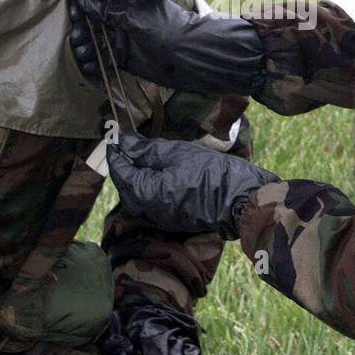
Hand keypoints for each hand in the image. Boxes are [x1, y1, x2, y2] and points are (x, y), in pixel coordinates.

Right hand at [69, 0, 265, 95]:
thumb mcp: (134, 16)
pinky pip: (104, 60)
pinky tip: (88, 64)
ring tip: (83, 51)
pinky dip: (94, 63)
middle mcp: (124, 17)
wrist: (190, 58)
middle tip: (77, 36)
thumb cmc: (167, 29)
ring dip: (86, 46)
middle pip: (93, 21)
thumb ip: (107, 9)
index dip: (82, 3)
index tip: (71, 9)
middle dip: (82, 28)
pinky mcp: (125, 58)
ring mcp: (124, 38)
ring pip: (96, 41)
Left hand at [107, 133, 278, 240]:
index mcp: (145, 194)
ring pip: (138, 195)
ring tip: (142, 154)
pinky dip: (149, 186)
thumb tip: (123, 142)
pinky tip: (157, 171)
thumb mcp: (176, 153)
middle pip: (126, 186)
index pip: (120, 172)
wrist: (240, 199)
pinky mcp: (173, 219)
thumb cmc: (210, 173)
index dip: (115, 152)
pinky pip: (151, 202)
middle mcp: (148, 210)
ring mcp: (161, 218)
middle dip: (124, 164)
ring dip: (136, 175)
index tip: (113, 135)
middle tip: (127, 143)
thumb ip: (146, 149)